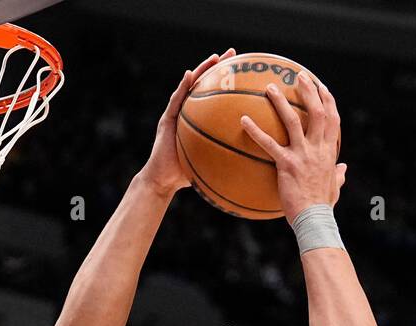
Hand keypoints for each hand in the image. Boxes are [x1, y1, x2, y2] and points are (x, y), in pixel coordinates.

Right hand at [139, 48, 235, 196]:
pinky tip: (189, 75)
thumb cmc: (186, 176)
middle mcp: (188, 113)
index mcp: (199, 120)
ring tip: (214, 58)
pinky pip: (175, 100)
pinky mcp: (166, 119)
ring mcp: (176, 114)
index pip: (216, 97)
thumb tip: (253, 160)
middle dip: (218, 68)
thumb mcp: (211, 164)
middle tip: (234, 54)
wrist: (162, 181)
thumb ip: (227, 157)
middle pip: (205, 85)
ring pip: (190, 87)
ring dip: (202, 70)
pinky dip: (182, 87)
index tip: (245, 71)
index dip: (229, 83)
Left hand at [240, 72, 346, 219]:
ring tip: (269, 88)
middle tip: (299, 76)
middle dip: (309, 91)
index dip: (328, 101)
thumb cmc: (322, 206)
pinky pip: (268, 144)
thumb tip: (344, 168)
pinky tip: (243, 120)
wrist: (314, 219)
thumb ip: (339, 175)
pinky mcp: (286, 164)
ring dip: (281, 102)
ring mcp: (302, 154)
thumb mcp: (335, 188)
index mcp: (329, 152)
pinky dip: (255, 131)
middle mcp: (318, 148)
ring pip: (292, 121)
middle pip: (316, 112)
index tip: (322, 87)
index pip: (332, 120)